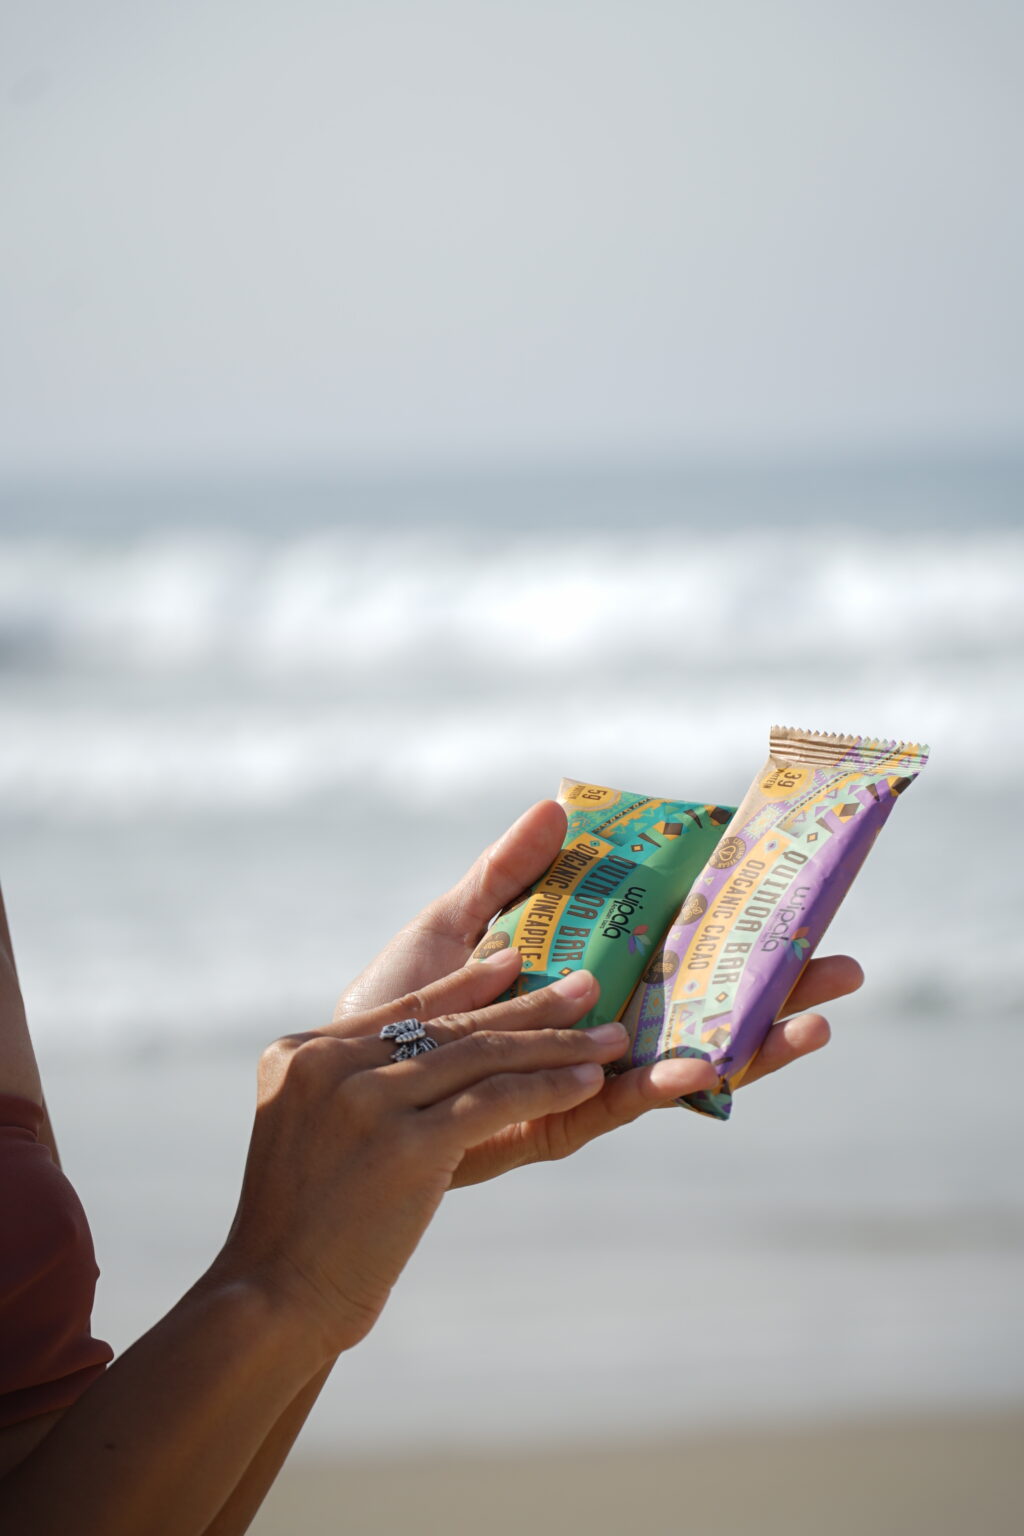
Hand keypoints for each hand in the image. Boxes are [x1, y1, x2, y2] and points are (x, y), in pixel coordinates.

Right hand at [218, 957, 625, 1356]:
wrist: (272, 1296)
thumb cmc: (299, 1227)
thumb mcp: (310, 1131)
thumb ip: (349, 1086)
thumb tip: (416, 1058)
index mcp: (301, 1053)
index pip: (404, 1010)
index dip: (466, 986)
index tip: (514, 960)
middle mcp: (329, 1065)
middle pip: (449, 1028)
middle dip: (527, 1008)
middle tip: (584, 987)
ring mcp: (365, 1101)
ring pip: (481, 1057)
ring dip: (554, 1046)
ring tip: (606, 1038)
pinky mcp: (405, 1143)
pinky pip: (495, 1100)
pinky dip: (547, 1087)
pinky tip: (588, 1082)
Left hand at [333, 800, 863, 1186]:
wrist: (342, 1091)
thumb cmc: (392, 1006)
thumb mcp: (450, 926)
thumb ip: (505, 874)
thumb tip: (557, 804)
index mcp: (584, 977)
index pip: (676, 951)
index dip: (732, 928)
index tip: (789, 895)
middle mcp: (599, 1027)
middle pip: (701, 1004)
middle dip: (772, 986)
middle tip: (842, 960)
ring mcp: (587, 1076)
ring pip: (686, 1059)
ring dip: (751, 1041)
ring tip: (816, 1016)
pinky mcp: (561, 1119)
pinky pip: (625, 1103)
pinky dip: (668, 1084)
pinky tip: (708, 1063)